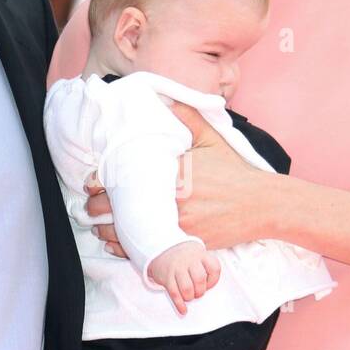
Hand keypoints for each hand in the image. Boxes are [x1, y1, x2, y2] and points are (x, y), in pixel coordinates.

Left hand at [84, 101, 264, 254]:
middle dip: (98, 208)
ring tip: (96, 227)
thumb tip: (167, 99)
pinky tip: (115, 247)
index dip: (101, 184)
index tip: (91, 183)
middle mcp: (170, 200)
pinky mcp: (184, 243)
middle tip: (88, 205)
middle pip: (121, 208)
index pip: (124, 180)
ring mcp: (176, 224)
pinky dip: (128, 251)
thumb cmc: (236, 172)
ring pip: (130, 233)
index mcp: (171, 173)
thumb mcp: (212, 139)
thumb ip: (188, 118)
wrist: (262, 204)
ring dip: (108, 232)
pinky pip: (148, 251)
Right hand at [147, 242, 220, 314]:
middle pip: (199, 279)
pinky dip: (180, 305)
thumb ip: (206, 270)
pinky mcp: (166, 276)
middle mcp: (189, 259)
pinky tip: (183, 310)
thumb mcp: (198, 257)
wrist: (163, 250)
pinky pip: (174, 293)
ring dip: (190, 297)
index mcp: (201, 254)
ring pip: (186, 288)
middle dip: (200, 291)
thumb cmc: (186, 259)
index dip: (213, 281)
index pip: (214, 268)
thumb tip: (208, 292)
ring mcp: (176, 267)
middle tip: (198, 293)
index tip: (208, 285)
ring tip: (189, 296)